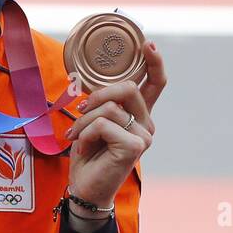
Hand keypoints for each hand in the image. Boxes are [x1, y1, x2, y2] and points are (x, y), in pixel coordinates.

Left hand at [64, 39, 165, 208]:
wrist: (86, 189)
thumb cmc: (88, 156)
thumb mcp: (93, 123)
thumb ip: (100, 104)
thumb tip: (87, 83)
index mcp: (139, 116)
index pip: (156, 84)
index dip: (154, 62)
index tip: (146, 44)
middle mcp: (146, 124)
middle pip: (128, 88)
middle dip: (98, 95)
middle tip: (80, 110)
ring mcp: (143, 136)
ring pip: (110, 107)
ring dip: (84, 120)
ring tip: (76, 135)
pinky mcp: (134, 147)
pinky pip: (104, 124)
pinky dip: (85, 133)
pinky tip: (82, 147)